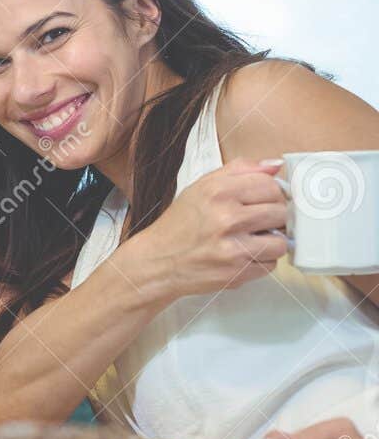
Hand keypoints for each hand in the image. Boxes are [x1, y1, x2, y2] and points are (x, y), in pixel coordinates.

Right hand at [128, 160, 287, 299]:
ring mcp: (233, 248)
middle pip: (281, 213)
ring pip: (281, 241)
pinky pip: (270, 265)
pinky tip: (241, 257)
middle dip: (272, 218)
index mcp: (218, 192)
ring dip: (269, 242)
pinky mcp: (237, 273)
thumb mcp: (200, 187)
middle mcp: (226, 218)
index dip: (271, 194)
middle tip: (256, 222)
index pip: (271, 186)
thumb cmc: (178, 226)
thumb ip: (239, 170)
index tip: (264, 202)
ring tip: (250, 241)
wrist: (156, 262)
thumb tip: (275, 165)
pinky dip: (260, 263)